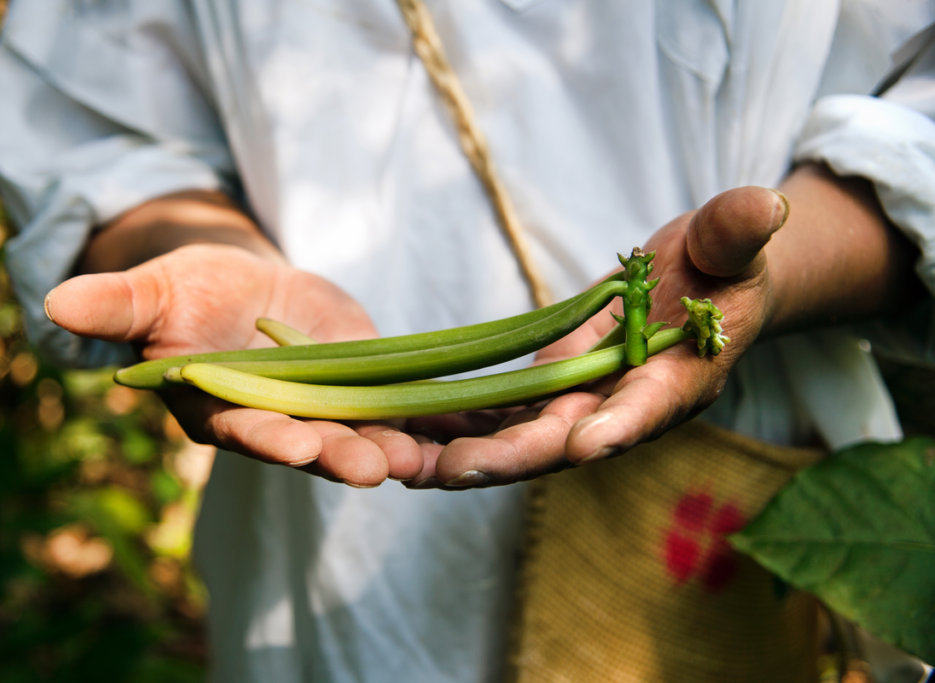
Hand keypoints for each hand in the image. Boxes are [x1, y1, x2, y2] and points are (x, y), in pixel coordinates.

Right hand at [45, 244, 425, 486]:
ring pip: (361, 431)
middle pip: (311, 442)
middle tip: (377, 469)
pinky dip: (426, 414)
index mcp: (222, 408)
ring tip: (424, 456)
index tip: (296, 445)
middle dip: (341, 455)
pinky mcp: (365, 383)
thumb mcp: (154, 290)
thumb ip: (117, 305)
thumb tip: (54, 301)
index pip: (244, 427)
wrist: (244, 287)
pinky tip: (461, 423)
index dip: (268, 436)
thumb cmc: (188, 290)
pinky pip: (398, 402)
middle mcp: (277, 420)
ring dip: (392, 446)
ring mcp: (326, 406)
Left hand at [405, 164, 919, 487]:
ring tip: (406, 466)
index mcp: (681, 376)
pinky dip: (458, 429)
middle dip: (513, 457)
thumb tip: (762, 204)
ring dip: (467, 456)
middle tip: (452, 471)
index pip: (652, 403)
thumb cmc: (722, 264)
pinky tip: (409, 435)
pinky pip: (502, 418)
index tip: (585, 445)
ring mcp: (584, 405)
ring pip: (523, 439)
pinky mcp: (552, 393)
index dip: (622, 423)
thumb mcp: (733, 240)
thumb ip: (738, 231)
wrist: (699, 289)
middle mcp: (627, 406)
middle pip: (569, 439)